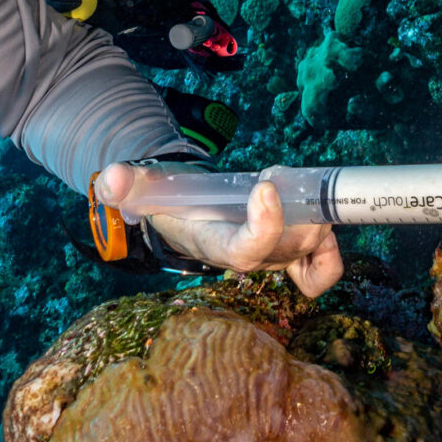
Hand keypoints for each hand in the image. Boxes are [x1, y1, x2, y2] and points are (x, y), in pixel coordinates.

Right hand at [94, 163, 343, 296]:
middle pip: (290, 243)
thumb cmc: (172, 200)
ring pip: (313, 242)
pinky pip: (326, 266)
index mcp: (216, 246)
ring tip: (285, 182)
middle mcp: (253, 259)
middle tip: (274, 175)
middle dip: (294, 204)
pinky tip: (311, 211)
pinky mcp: (296, 251)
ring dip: (310, 208)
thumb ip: (125, 183)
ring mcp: (278, 258)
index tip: (267, 186)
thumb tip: (111, 177)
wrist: (191, 214)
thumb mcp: (144, 188)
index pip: (247, 251)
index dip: (264, 225)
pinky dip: (331, 244)